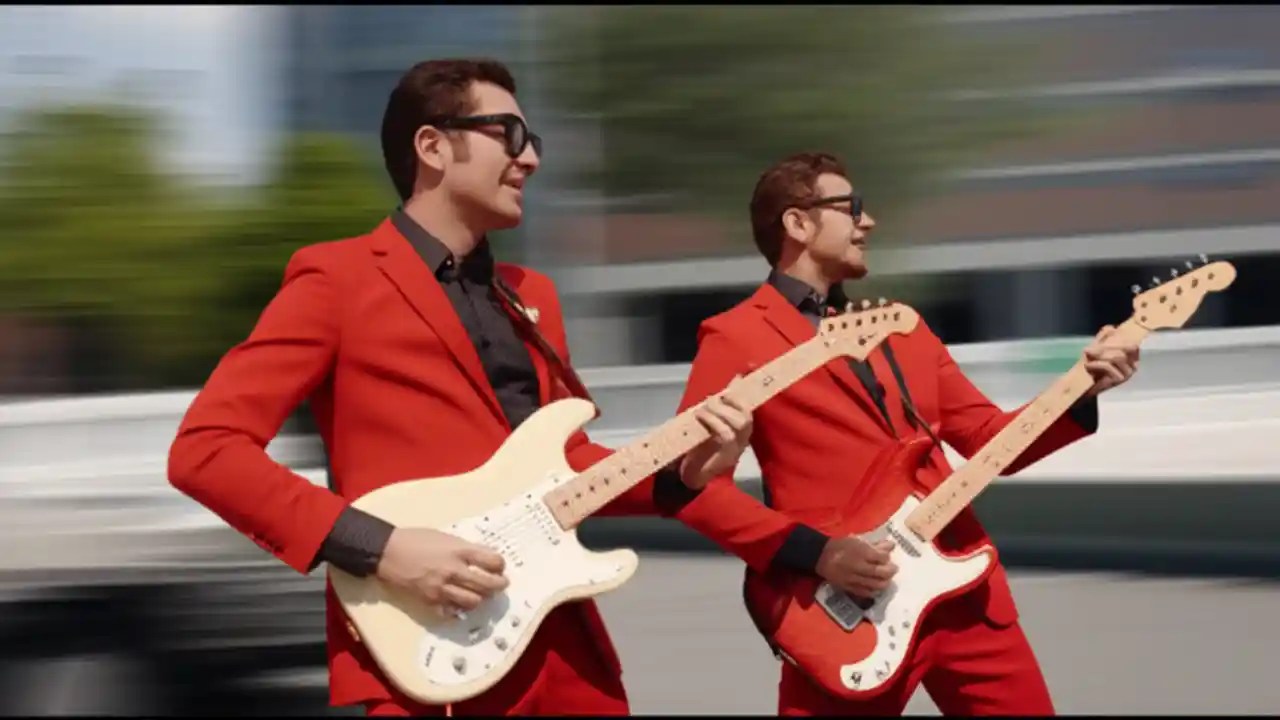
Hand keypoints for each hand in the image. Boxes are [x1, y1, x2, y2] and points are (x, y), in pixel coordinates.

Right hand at [375, 527, 507, 615]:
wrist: (388, 552)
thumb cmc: (417, 540)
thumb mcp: (445, 537)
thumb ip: (464, 548)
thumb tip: (484, 558)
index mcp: (458, 550)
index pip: (491, 561)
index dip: (499, 565)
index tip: (499, 566)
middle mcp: (453, 570)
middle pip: (487, 584)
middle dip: (499, 585)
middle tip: (501, 584)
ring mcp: (442, 588)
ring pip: (473, 601)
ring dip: (480, 598)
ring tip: (480, 594)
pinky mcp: (430, 601)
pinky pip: (452, 612)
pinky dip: (459, 609)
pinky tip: (459, 603)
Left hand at [678, 379, 753, 489]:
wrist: (693, 476)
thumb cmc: (701, 446)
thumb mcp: (711, 422)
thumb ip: (721, 404)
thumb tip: (733, 379)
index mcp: (742, 428)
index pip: (749, 406)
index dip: (744, 391)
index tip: (738, 376)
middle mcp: (744, 438)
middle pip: (746, 415)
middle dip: (731, 402)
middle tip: (712, 400)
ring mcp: (737, 448)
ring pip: (739, 423)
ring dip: (720, 411)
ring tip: (705, 408)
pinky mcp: (726, 455)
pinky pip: (725, 434)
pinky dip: (713, 422)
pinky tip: (701, 416)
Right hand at [815, 536, 897, 598]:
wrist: (822, 557)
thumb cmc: (841, 546)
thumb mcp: (857, 540)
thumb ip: (875, 544)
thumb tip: (892, 546)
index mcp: (860, 552)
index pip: (880, 557)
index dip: (887, 558)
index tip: (888, 557)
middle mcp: (858, 566)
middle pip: (880, 572)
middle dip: (890, 571)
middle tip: (894, 569)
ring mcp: (853, 578)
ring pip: (874, 584)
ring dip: (884, 582)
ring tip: (886, 579)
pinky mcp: (849, 587)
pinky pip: (865, 592)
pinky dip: (873, 591)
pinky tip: (876, 587)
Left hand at [1082, 324, 1139, 397]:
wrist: (1084, 383)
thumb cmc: (1093, 364)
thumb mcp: (1098, 347)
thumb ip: (1105, 336)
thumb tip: (1112, 327)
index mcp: (1132, 355)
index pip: (1131, 343)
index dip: (1118, 339)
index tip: (1102, 341)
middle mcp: (1134, 364)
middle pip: (1125, 348)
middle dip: (1105, 346)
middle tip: (1088, 349)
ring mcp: (1128, 373)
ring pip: (1117, 357)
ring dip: (1099, 355)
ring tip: (1087, 356)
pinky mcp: (1120, 380)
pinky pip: (1109, 366)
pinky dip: (1096, 364)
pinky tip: (1088, 365)